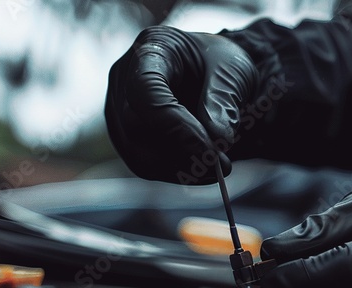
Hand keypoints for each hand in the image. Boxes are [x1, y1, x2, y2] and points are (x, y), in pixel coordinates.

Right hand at [105, 26, 257, 183]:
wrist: (208, 72)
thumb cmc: (218, 64)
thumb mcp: (232, 69)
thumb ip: (224, 99)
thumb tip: (217, 138)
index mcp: (150, 50)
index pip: (145, 90)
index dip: (175, 124)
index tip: (210, 148)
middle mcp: (123, 80)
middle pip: (136, 125)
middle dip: (181, 151)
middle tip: (220, 164)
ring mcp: (118, 111)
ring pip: (138, 153)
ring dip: (180, 168)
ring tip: (217, 167)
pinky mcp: (126, 138)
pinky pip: (144, 165)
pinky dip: (176, 173)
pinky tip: (202, 171)